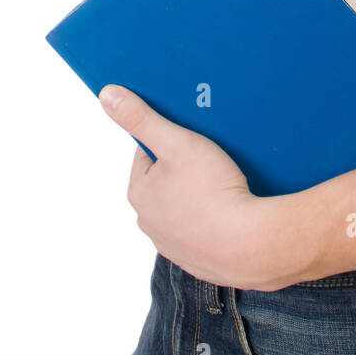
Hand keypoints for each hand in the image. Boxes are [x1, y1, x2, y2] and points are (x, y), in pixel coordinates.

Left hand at [98, 84, 273, 288]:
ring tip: (224, 183)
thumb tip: (108, 95)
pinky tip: (230, 209)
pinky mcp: (197, 259)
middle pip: (166, 180)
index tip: (193, 138)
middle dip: (186, 168)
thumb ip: (142, 118)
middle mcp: (149, 221)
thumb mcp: (177, 142)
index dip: (172, 139)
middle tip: (212, 159)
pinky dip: (213, 219)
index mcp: (139, 193)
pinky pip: (203, 230)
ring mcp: (173, 244)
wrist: (248, 243)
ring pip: (184, 206)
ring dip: (199, 195)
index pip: (148, 153)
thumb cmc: (212, 192)